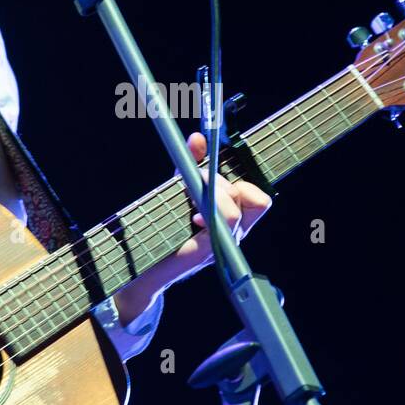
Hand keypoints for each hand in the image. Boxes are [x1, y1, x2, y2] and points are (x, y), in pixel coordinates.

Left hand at [162, 130, 273, 284]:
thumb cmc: (167, 225)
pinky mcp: (205, 253)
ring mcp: (222, 245)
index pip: (259, 199)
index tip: (218, 177)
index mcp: (235, 218)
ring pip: (234, 212)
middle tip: (198, 178)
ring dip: (213, 194)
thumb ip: (192, 162)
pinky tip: (194, 217)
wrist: (145, 265)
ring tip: (190, 195)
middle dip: (223, 183)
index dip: (245, 183)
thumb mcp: (181, 186)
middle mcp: (234, 233)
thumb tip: (197, 138)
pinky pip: (217, 227)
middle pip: (252, 200)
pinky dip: (207, 214)